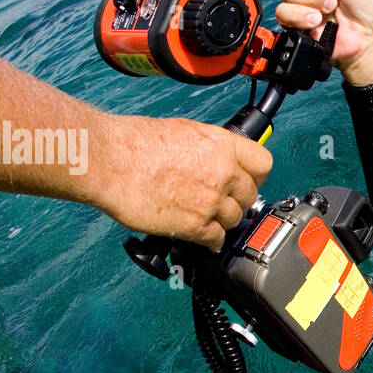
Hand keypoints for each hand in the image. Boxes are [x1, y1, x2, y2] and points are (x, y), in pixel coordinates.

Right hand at [92, 114, 270, 250]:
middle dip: (237, 200)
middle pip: (250, 196)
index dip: (255, 175)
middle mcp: (222, 172)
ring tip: (205, 217)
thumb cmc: (134, 142)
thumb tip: (216, 162)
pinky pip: (216, 240)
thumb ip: (209, 150)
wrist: (110, 161)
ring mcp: (211, 201)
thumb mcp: (183, 131)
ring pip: (235, 220)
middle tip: (221, 202)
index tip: (248, 181)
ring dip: (222, 221)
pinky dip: (210, 241)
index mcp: (222, 145)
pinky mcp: (195, 226)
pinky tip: (201, 237)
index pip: (263, 164)